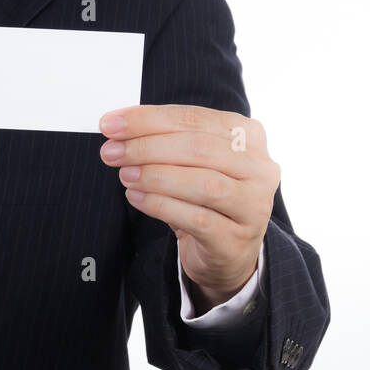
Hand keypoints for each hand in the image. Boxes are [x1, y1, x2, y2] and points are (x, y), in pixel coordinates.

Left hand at [99, 104, 280, 305]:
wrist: (225, 251)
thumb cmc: (205, 198)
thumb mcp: (189, 161)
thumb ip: (162, 140)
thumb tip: (117, 126)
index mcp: (248, 136)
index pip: (194, 118)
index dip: (148, 119)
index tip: (110, 124)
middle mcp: (259, 168)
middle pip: (199, 148)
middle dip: (147, 147)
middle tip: (111, 152)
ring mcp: (253, 205)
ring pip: (203, 184)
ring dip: (156, 176)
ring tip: (124, 175)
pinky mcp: (236, 238)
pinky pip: (197, 219)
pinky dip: (161, 205)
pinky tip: (136, 197)